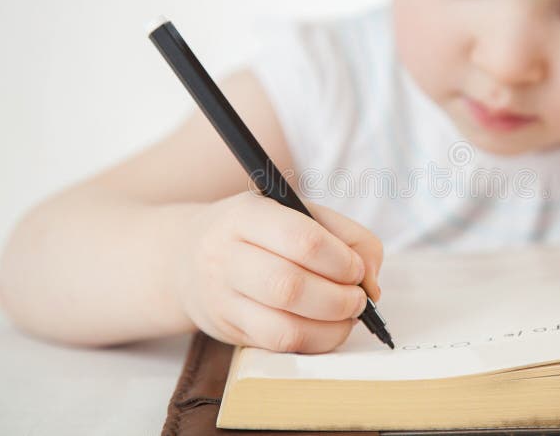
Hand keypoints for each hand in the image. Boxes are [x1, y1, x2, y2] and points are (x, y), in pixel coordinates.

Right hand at [175, 191, 382, 352]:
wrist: (187, 257)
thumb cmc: (259, 233)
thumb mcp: (298, 213)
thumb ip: (347, 237)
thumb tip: (372, 283)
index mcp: (247, 214)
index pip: (302, 240)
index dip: (341, 261)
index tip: (357, 269)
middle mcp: (225, 255)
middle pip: (290, 287)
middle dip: (339, 298)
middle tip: (358, 298)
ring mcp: (221, 297)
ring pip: (284, 326)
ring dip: (331, 327)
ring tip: (347, 315)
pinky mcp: (228, 330)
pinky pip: (278, 346)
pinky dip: (315, 342)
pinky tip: (327, 328)